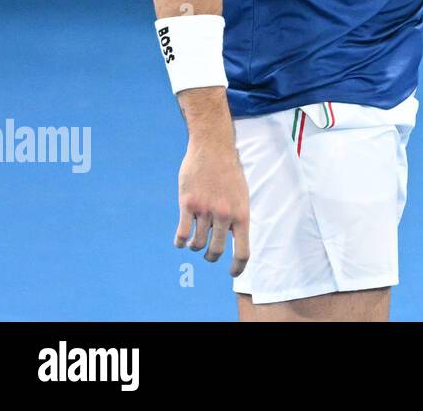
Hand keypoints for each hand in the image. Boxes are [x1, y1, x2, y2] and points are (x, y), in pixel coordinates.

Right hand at [175, 130, 250, 277]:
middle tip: (209, 254)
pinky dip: (180, 242)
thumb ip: (237, 217)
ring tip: (195, 241)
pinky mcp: (188, 205)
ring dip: (195, 246)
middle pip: (216, 252)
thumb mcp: (242, 195)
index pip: (243, 252)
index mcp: (242, 214)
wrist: (213, 148)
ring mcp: (205, 211)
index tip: (232, 273)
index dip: (237, 267)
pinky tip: (180, 241)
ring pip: (197, 243)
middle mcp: (225, 216)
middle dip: (211, 256)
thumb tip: (233, 239)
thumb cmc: (229, 172)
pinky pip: (181, 234)